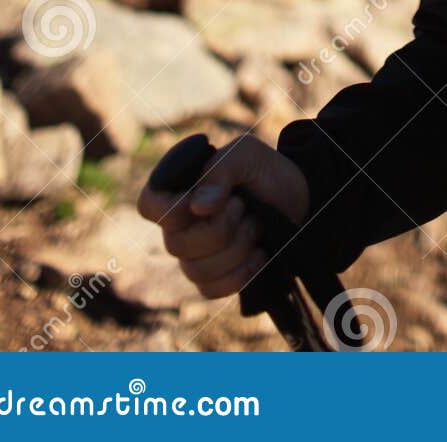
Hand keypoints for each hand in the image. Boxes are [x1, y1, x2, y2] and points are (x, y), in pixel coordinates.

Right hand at [138, 134, 309, 300]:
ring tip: (255, 225)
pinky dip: (241, 272)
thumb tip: (198, 206)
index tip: (197, 203)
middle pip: (176, 244)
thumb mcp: (247, 156)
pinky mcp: (212, 279)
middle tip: (243, 206)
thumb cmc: (265, 172)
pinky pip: (210, 290)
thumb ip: (220, 171)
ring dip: (236, 248)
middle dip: (221, 227)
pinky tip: (259, 253)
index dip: (168, 210)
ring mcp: (193, 255)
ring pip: (195, 270)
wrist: (298, 200)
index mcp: (181, 189)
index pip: (149, 205)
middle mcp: (179, 226)